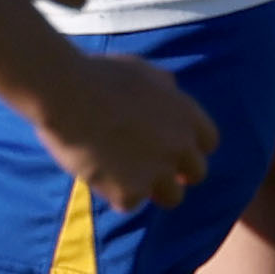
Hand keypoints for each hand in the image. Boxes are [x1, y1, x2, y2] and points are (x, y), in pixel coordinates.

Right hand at [27, 50, 216, 216]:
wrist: (66, 93)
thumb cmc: (97, 75)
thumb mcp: (140, 71)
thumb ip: (162, 86)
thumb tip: (171, 88)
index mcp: (185, 113)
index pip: (209, 142)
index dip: (190, 147)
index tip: (172, 148)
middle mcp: (179, 145)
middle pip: (197, 174)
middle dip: (177, 173)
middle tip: (151, 169)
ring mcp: (157, 172)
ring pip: (171, 197)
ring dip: (151, 188)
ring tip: (122, 174)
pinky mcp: (130, 192)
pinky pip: (129, 202)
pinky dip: (114, 192)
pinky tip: (96, 173)